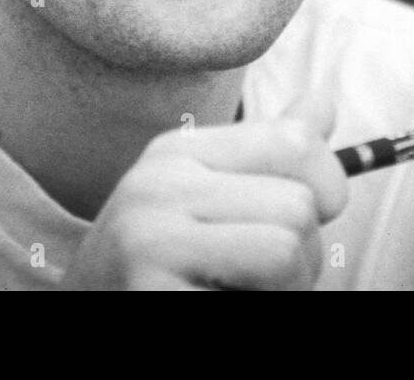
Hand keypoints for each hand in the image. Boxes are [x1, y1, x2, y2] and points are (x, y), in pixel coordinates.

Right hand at [58, 93, 347, 289]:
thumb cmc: (165, 265)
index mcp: (177, 152)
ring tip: (239, 292)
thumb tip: (326, 102)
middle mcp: (158, 185)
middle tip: (259, 279)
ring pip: (287, 252)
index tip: (303, 222)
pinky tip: (211, 303)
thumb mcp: (208, 196)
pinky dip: (253, 312)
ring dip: (287, 290)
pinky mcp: (152, 293)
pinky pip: (254, 302)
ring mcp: (149, 241)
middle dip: (304, 256)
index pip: (295, 140)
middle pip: (300, 205)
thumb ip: (268, 153)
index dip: (328, 186)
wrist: (85, 309)